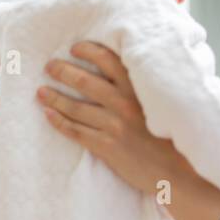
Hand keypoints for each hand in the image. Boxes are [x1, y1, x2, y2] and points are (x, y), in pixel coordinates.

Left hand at [37, 41, 185, 193]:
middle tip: (49, 66)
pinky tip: (48, 115)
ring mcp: (114, 126)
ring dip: (54, 97)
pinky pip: (76, 131)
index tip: (74, 47)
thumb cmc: (174, 137)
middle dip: (62, 71)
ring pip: (75, 107)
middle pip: (84, 81)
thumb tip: (125, 73)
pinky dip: (59, 122)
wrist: (179, 172)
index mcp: (139, 89)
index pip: (108, 60)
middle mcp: (124, 103)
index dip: (88, 50)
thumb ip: (145, 88)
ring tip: (41, 92)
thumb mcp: (164, 104)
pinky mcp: (107, 147)